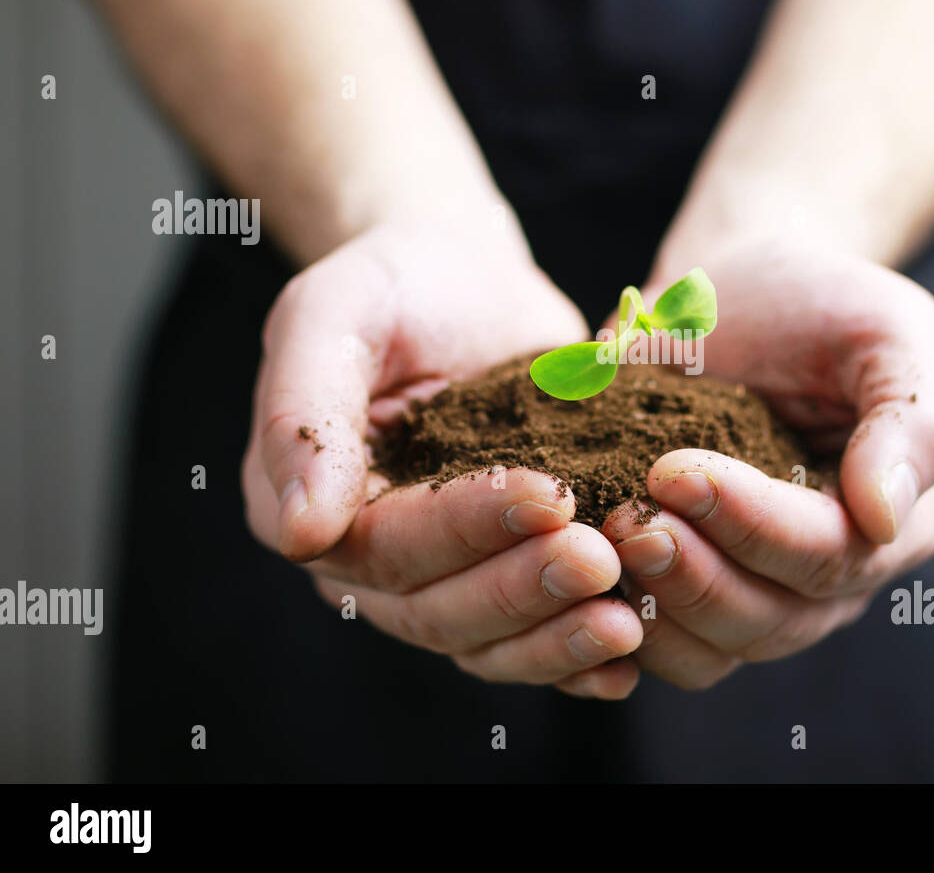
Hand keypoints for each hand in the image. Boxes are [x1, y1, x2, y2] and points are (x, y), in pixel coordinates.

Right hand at [241, 224, 643, 698]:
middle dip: (524, 587)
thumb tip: (301, 532)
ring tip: (627, 619)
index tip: (549, 494)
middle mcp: (366, 560)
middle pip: (440, 609)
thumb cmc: (395, 285)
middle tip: (602, 558)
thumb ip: (303, 415)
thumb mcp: (332, 316)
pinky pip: (529, 639)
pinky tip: (628, 659)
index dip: (467, 527)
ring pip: (487, 640)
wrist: (467, 279)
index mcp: (304, 504)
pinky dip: (573, 656)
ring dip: (556, 636)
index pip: (387, 543)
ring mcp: (438, 575)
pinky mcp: (501, 572)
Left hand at [602, 243, 933, 688]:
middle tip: (630, 519)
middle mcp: (833, 579)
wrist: (735, 291)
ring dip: (656, 606)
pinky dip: (622, 619)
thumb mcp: (889, 333)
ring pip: (716, 649)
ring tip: (607, 538)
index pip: (830, 556)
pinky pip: (666, 641)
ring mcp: (761, 591)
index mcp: (895, 525)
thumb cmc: (820, 303)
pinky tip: (584, 571)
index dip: (754, 525)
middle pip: (771, 620)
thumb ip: (911, 421)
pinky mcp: (696, 588)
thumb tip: (884, 518)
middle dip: (695, 575)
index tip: (676, 471)